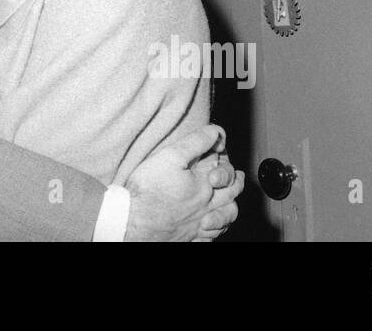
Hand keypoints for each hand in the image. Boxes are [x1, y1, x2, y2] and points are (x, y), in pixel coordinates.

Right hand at [124, 125, 237, 241]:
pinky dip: (214, 232)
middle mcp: (205, 208)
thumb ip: (195, 142)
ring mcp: (198, 226)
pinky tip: (209, 228)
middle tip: (238, 178)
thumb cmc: (149, 190)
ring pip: (224, 221)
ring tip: (231, 205)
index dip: (226, 161)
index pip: (225, 172)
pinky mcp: (188, 240)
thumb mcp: (170, 156)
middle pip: (230, 197)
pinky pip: (209, 239)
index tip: (223, 152)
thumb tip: (216, 132)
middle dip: (236, 184)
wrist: (132, 222)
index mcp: (204, 186)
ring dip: (230, 211)